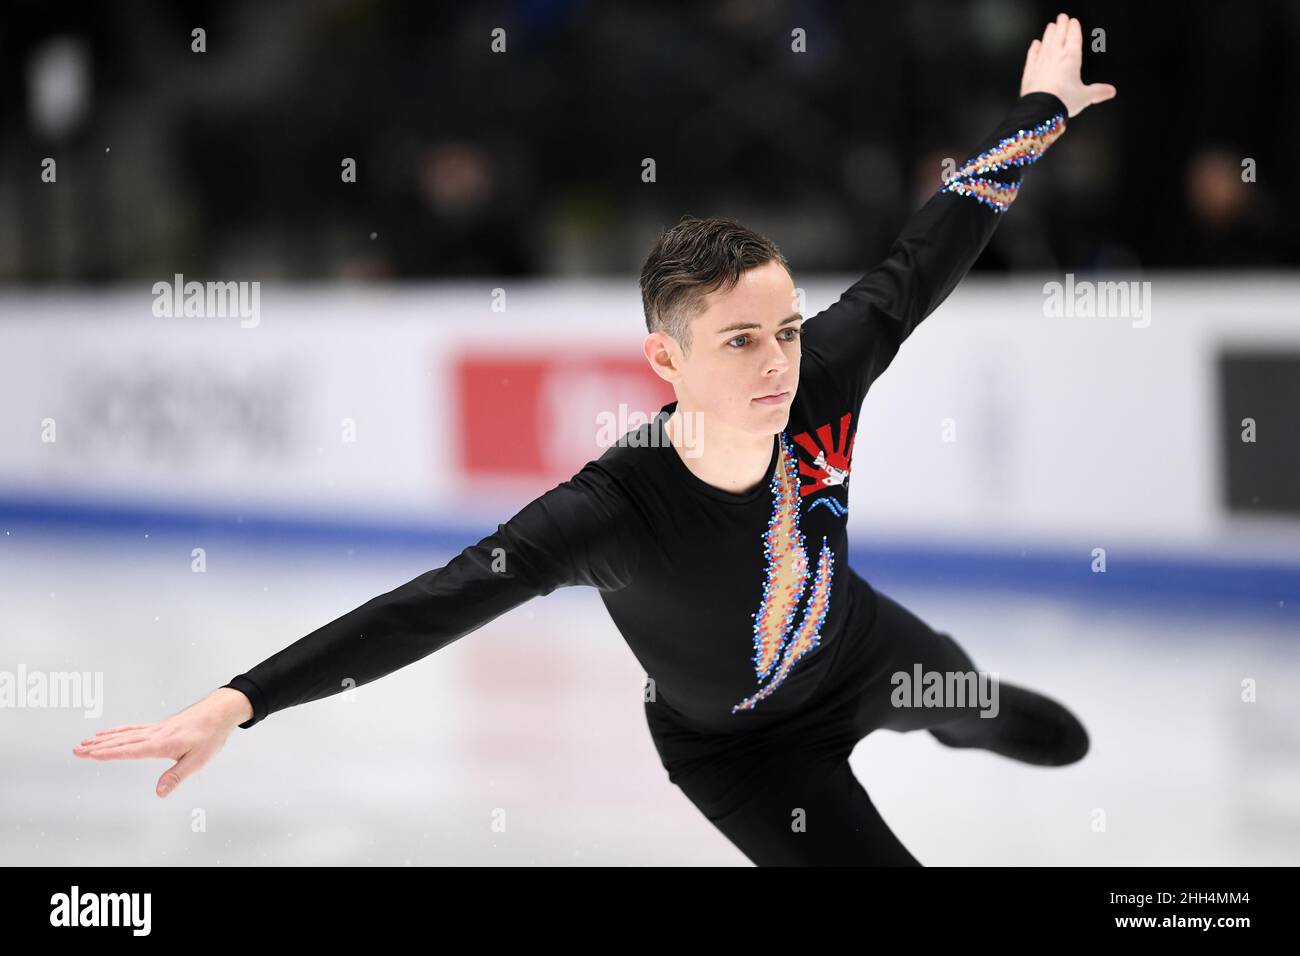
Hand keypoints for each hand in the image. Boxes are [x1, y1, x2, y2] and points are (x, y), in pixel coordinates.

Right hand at [72, 687, 252, 797]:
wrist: (220, 711)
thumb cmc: (211, 736)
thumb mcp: (198, 760)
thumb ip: (177, 776)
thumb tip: (158, 793)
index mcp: (162, 744)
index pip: (129, 750)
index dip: (108, 753)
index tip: (89, 755)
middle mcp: (155, 734)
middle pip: (121, 742)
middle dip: (97, 747)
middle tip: (76, 750)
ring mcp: (156, 729)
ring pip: (124, 734)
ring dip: (103, 739)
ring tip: (84, 743)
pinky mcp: (159, 726)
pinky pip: (133, 729)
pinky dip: (118, 731)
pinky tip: (107, 733)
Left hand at [1020, 13, 1116, 117]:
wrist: (1040, 110)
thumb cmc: (1062, 101)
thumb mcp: (1085, 97)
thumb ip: (1097, 92)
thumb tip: (1109, 91)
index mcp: (1071, 58)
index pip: (1074, 38)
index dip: (1074, 28)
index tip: (1073, 22)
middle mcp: (1055, 57)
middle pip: (1059, 36)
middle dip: (1061, 26)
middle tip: (1062, 18)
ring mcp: (1040, 63)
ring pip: (1045, 43)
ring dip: (1048, 33)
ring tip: (1050, 26)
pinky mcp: (1029, 72)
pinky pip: (1032, 56)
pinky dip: (1034, 49)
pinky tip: (1034, 44)